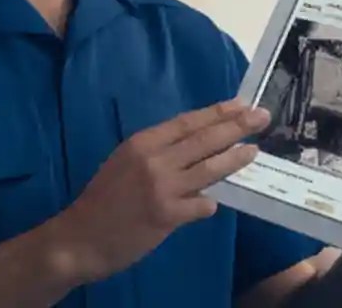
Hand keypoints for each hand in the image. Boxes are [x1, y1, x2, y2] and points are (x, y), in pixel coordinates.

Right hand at [47, 99, 268, 282]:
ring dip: (234, 159)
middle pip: (203, 139)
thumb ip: (158, 153)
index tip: (241, 104)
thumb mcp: (125, 162)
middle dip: (236, 127)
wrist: (79, 237)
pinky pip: (200, 206)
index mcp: (142, 142)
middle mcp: (153, 160)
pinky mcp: (166, 215)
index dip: (217, 113)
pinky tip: (216, 203)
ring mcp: (161, 187)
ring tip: (254, 151)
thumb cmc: (103, 199)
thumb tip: (196, 147)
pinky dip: (210, 203)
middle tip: (262, 117)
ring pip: (208, 168)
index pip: (187, 122)